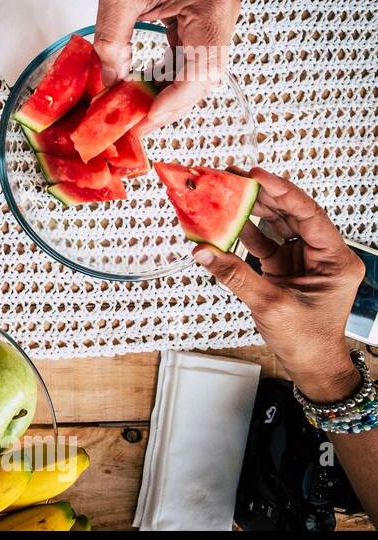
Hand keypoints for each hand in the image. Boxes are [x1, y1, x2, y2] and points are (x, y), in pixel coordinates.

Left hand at [95, 0, 240, 133]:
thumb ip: (113, 44)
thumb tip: (109, 86)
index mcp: (209, 10)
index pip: (200, 73)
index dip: (172, 104)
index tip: (144, 121)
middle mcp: (223, 18)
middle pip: (203, 80)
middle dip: (170, 106)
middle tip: (136, 126)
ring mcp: (218, 21)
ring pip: (199, 74)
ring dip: (169, 96)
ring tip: (137, 113)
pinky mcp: (206, 23)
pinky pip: (192, 61)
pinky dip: (170, 79)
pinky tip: (145, 91)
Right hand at [194, 168, 364, 401]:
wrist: (311, 364)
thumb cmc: (307, 340)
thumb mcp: (270, 305)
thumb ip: (235, 275)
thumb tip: (204, 252)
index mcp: (336, 259)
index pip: (309, 214)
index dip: (282, 192)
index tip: (257, 175)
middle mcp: (322, 254)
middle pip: (291, 214)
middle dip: (262, 195)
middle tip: (233, 177)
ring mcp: (303, 259)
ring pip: (276, 224)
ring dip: (250, 209)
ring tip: (226, 192)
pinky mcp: (284, 267)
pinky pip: (263, 242)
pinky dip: (243, 233)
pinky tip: (224, 222)